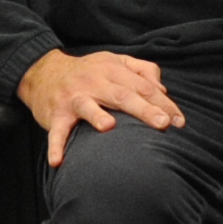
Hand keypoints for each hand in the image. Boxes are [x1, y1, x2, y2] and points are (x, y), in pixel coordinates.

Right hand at [17, 47, 177, 165]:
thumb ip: (142, 70)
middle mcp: (94, 81)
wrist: (44, 73)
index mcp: (112, 69)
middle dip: (143, 109)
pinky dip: (55, 146)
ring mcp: (74, 97)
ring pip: (87, 106)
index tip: (179, 121)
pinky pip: (56, 131)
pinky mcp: (55, 114)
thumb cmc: (88, 72)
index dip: (162, 102)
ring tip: (109, 127)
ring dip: (97, 116)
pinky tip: (58, 161)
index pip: (143, 86)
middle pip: (122, 95)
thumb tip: (162, 90)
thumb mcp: (115, 62)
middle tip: (162, 123)